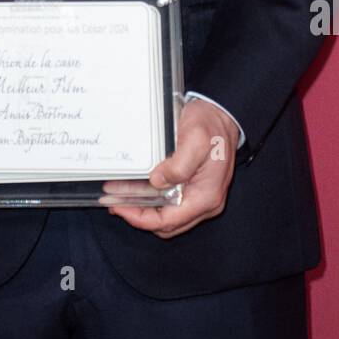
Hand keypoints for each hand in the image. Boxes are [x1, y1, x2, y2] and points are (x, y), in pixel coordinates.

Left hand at [100, 99, 239, 237]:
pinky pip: (170, 202)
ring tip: (120, 196)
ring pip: (167, 215)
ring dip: (144, 208)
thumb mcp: (195, 141)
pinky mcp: (194, 188)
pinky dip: (152, 199)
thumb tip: (157, 182)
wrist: (222, 114)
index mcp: (205, 197)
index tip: (120, 207)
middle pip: (166, 224)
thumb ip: (178, 166)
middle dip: (139, 216)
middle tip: (115, 202)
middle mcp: (204, 202)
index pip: (168, 222)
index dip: (141, 219)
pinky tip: (137, 188)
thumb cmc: (212, 125)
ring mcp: (200, 196)